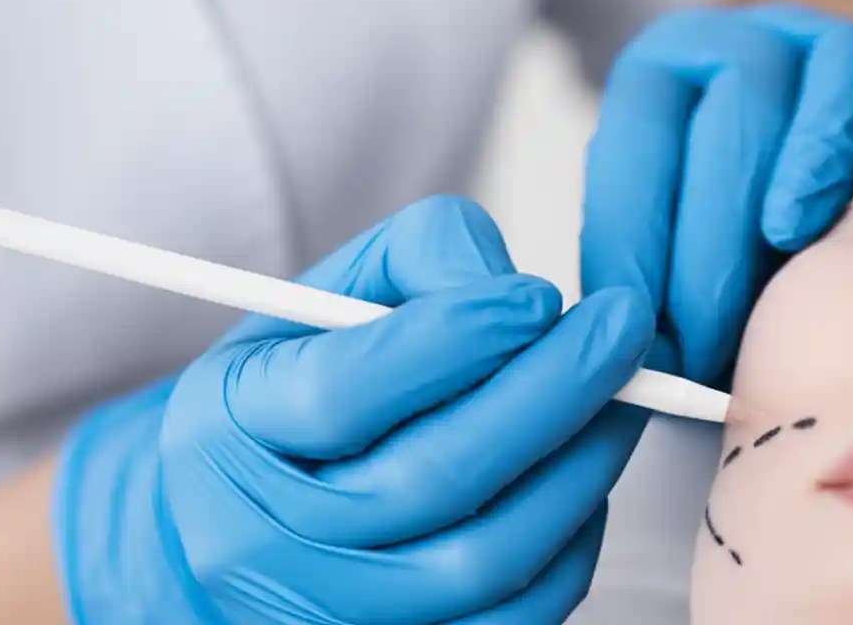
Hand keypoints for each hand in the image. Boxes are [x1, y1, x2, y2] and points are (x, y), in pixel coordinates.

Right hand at [55, 196, 655, 623]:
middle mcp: (261, 540)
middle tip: (624, 331)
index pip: (342, 390)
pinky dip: (569, 542)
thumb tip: (513, 294)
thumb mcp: (320, 302)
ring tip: (625, 397)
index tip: (539, 296)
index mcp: (227, 430)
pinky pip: (513, 616)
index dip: (455, 338)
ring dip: (579, 467)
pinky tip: (580, 476)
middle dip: (551, 394)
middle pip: (430, 478)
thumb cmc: (292, 397)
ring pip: (484, 557)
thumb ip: (415, 262)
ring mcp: (329, 613)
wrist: (238, 525)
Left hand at [581, 0, 852, 382]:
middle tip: (709, 335)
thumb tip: (635, 352)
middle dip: (715, 229)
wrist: (805, 219)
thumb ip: (642, 299)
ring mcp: (830, 40)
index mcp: (660, 78)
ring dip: (814, 148)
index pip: (637, 138)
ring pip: (834, 62)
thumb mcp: (659, 269)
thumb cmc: (716, 261)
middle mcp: (743, 44)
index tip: (643, 329)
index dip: (636, 237)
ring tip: (787, 234)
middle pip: (736, 103)